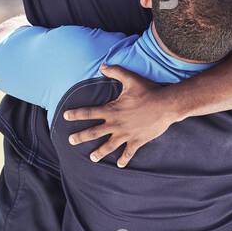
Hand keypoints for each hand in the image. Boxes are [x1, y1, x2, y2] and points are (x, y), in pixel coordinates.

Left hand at [62, 64, 177, 166]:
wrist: (166, 105)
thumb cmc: (149, 90)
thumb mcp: (131, 79)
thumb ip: (115, 72)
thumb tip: (102, 66)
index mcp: (112, 110)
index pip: (89, 112)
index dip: (76, 114)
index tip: (65, 116)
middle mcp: (116, 124)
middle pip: (94, 132)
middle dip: (80, 137)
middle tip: (71, 141)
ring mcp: (126, 134)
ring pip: (109, 146)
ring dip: (99, 152)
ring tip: (92, 158)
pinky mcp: (137, 140)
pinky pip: (129, 152)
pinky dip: (124, 159)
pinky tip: (119, 165)